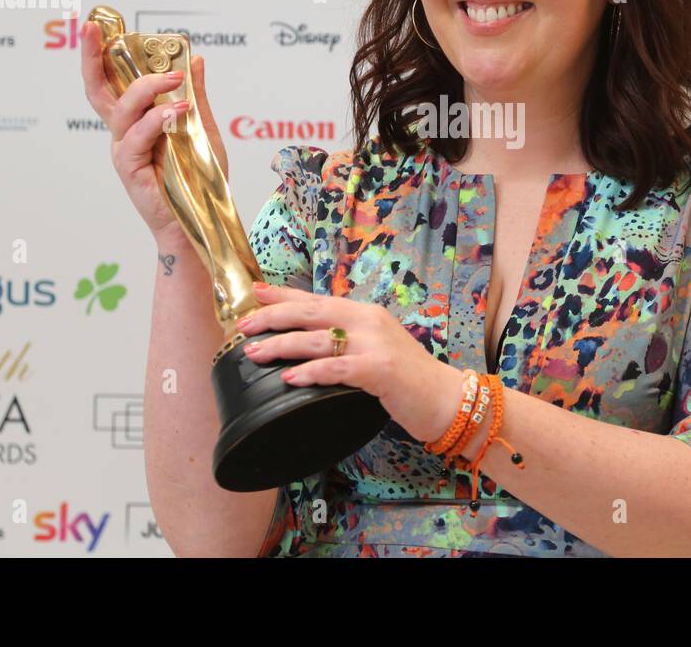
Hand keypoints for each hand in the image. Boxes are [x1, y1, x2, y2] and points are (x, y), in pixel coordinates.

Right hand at [79, 19, 229, 241]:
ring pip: (123, 110)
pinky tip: (177, 111)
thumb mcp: (203, 128)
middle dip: (91, 57)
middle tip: (96, 30)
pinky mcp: (130, 169)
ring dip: (147, 89)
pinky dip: (157, 120)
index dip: (101, 54)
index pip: (114, 82)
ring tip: (173, 79)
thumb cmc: (199, 178)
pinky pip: (138, 138)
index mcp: (137, 120)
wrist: (201, 219)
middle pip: (98, 91)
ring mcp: (124, 150)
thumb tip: (195, 60)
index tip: (98, 26)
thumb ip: (195, 96)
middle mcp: (124, 132)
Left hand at [236, 283, 466, 443]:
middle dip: (274, 316)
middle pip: (312, 312)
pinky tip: (289, 378)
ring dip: (282, 345)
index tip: (256, 292)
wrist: (446, 399)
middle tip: (244, 325)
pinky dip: (310, 372)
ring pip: (318, 339)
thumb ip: (348, 342)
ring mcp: (376, 344)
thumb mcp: (376, 350)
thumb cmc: (408, 380)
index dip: (285, 295)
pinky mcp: (380, 369)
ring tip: (255, 352)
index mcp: (366, 313)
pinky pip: (337, 368)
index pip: (318, 299)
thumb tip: (309, 344)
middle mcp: (369, 321)